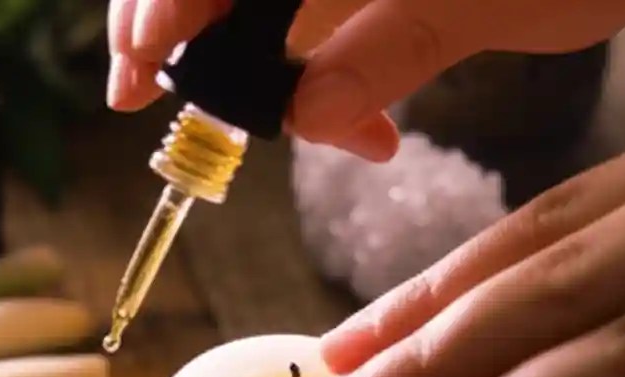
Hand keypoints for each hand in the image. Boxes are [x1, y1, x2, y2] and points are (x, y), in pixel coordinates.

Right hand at [106, 0, 624, 159]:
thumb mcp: (486, 2)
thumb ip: (390, 50)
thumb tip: (303, 116)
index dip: (164, 5)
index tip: (138, 69)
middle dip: (166, 23)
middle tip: (138, 93)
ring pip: (233, 0)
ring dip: (224, 56)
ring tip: (248, 118)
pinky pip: (279, 24)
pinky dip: (284, 71)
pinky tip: (324, 117)